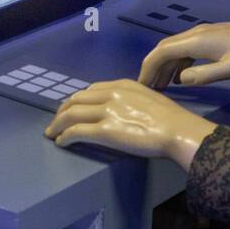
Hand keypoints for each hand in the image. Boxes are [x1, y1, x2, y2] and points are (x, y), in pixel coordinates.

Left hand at [44, 79, 217, 169]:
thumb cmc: (171, 119)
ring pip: (71, 115)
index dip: (77, 100)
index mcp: (123, 85)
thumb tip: (126, 112)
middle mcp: (111, 94)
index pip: (91, 90)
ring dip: (58, 124)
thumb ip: (134, 100)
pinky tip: (61, 143)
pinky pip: (75, 132)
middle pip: (76, 100)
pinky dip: (64, 137)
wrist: (177, 130)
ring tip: (52, 133)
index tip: (72, 108)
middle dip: (62, 111)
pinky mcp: (104, 131)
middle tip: (56, 122)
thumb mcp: (150, 98)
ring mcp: (106, 111)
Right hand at [138, 21, 229, 89]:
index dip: (149, 67)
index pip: (163, 51)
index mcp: (196, 41)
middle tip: (147, 88)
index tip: (142, 84)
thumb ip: (203, 75)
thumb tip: (180, 80)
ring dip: (164, 66)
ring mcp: (201, 34)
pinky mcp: (208, 38)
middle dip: (152, 67)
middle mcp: (194, 34)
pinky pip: (185, 50)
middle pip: (164, 48)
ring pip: (174, 49)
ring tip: (160, 87)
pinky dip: (177, 63)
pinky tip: (179, 78)